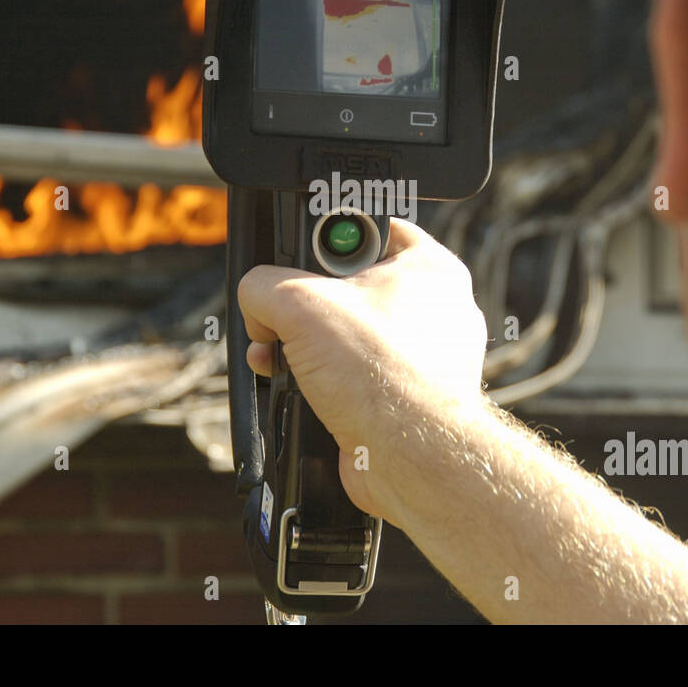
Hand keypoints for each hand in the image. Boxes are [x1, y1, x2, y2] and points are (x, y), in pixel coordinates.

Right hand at [237, 218, 488, 520]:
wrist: (411, 459)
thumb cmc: (381, 376)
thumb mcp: (300, 305)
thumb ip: (264, 284)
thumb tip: (255, 298)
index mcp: (428, 267)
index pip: (370, 226)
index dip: (326, 237)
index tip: (298, 254)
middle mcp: (432, 308)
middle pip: (347, 286)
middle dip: (300, 306)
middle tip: (283, 317)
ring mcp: (421, 355)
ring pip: (344, 334)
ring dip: (300, 347)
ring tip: (280, 357)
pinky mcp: (403, 396)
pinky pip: (351, 374)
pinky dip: (319, 381)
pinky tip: (299, 390)